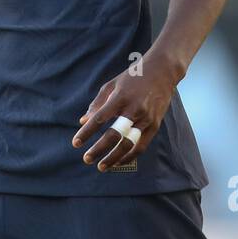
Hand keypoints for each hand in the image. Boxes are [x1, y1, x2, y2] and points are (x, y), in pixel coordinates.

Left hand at [71, 56, 178, 170]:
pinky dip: (129, 156)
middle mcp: (134, 109)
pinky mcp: (155, 125)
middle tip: (86, 159)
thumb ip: (97, 104)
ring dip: (114, 158)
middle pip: (114, 135)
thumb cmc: (132, 78)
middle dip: (99, 149)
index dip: (86, 132)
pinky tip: (118, 161)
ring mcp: (146, 119)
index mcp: (120, 98)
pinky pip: (141, 145)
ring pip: (128, 144)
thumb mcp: (111, 85)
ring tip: (101, 166)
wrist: (162, 72)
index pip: (99, 119)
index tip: (76, 143)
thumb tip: (83, 121)